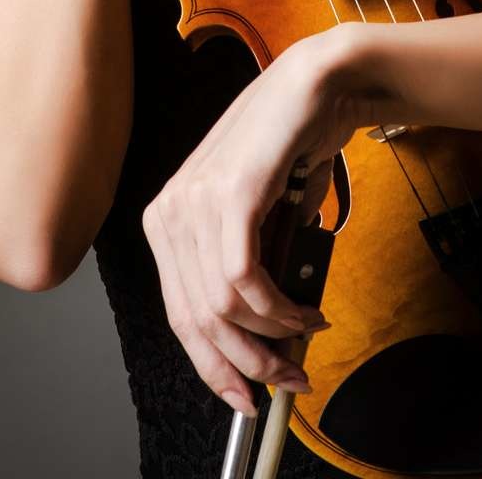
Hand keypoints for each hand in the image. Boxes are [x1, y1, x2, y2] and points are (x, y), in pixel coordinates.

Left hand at [141, 27, 371, 416]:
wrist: (315, 86)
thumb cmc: (290, 147)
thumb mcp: (258, 217)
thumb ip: (250, 270)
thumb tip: (267, 337)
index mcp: (167, 218)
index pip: (180, 314)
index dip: (215, 365)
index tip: (247, 394)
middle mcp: (170, 211)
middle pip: (198, 320)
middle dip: (248, 365)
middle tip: (290, 381)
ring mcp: (194, 201)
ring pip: (224, 307)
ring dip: (274, 338)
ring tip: (308, 334)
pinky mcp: (228, 195)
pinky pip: (245, 281)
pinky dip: (281, 309)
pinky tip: (306, 310)